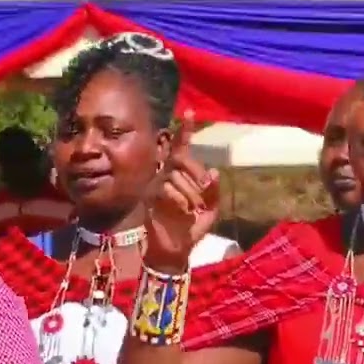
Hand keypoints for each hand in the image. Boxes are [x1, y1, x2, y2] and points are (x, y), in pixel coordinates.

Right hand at [146, 111, 220, 271]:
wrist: (176, 250)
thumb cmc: (192, 228)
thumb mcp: (211, 210)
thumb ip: (214, 192)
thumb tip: (215, 172)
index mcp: (181, 175)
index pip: (181, 149)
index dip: (185, 131)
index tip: (189, 113)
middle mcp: (166, 175)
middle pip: (181, 159)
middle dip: (196, 172)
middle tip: (205, 188)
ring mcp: (155, 185)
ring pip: (175, 175)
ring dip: (190, 193)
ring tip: (193, 209)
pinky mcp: (149, 197)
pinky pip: (167, 189)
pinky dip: (180, 201)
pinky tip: (183, 212)